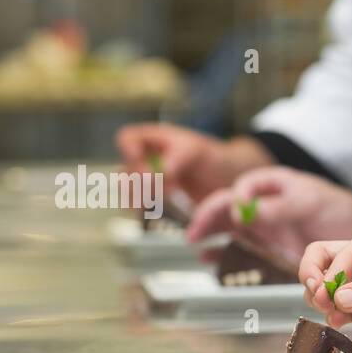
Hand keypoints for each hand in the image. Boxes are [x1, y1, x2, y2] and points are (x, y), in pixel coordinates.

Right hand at [114, 124, 271, 201]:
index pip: (127, 139)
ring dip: (140, 200)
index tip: (143, 162)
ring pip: (130, 193)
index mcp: (151, 139)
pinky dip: (149, 212)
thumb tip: (162, 171)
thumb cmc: (211, 157)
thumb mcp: (196, 150)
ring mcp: (147, 183)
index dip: (129, 150)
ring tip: (159, 204)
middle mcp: (143, 161)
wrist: (226, 180)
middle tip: (159, 189)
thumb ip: (177, 158)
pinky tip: (161, 213)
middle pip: (125, 171)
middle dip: (138, 182)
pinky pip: (143, 209)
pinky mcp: (155, 203)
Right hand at [188, 166, 351, 257]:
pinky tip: (211, 259)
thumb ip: (279, 205)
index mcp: (272, 183)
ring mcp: (264, 225)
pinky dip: (225, 252)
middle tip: (194, 231)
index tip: (240, 211)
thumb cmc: (337, 206)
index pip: (243, 186)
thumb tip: (244, 209)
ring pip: (228, 226)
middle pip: (226, 205)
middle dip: (208, 216)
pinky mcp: (268, 246)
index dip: (237, 198)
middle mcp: (263, 202)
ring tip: (195, 243)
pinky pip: (242, 247)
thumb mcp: (310, 200)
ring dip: (210, 233)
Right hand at [298, 216, 351, 328]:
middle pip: (327, 261)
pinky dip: (338, 315)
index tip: (329, 292)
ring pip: (333, 285)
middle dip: (317, 278)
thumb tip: (340, 297)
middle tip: (318, 298)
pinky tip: (339, 324)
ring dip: (324, 299)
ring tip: (329, 315)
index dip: (330, 271)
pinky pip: (349, 308)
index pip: (342, 248)